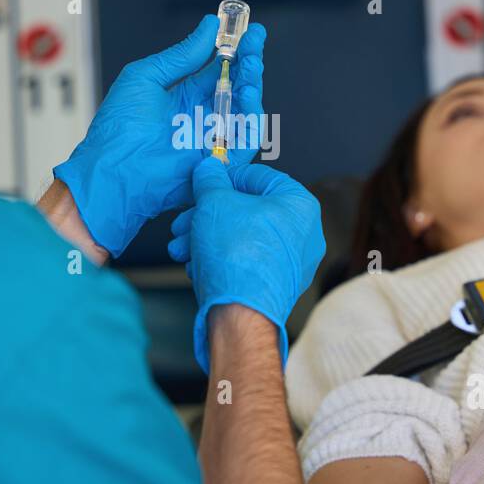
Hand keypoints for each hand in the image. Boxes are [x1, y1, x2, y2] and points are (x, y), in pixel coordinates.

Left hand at [53, 14, 265, 256]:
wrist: (113, 169)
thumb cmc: (119, 127)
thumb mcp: (146, 77)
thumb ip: (182, 55)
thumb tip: (209, 26)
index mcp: (185, 97)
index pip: (220, 70)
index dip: (237, 50)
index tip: (251, 30)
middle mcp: (202, 117)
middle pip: (237, 87)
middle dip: (249, 63)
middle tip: (254, 43)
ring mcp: (212, 140)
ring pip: (246, 111)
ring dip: (252, 85)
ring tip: (249, 66)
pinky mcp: (220, 162)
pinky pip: (246, 141)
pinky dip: (251, 118)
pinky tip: (247, 95)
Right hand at [169, 157, 324, 372]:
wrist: (240, 314)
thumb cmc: (237, 255)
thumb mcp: (215, 202)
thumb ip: (210, 180)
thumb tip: (209, 168)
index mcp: (299, 205)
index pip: (258, 177)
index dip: (224, 178)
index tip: (203, 184)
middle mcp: (302, 233)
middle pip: (246, 211)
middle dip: (206, 216)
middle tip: (184, 221)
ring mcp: (291, 263)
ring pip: (241, 238)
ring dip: (205, 239)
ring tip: (181, 248)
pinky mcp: (276, 285)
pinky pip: (245, 261)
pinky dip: (219, 259)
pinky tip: (195, 265)